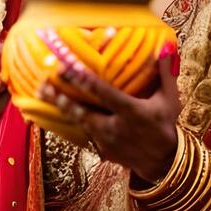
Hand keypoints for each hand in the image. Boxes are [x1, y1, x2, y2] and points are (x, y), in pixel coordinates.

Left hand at [38, 43, 179, 183]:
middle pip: (82, 111)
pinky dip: (66, 120)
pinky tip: (49, 109)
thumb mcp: (170, 100)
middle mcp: (116, 127)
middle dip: (61, 97)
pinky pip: (81, 132)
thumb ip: (166, 74)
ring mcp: (106, 141)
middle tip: (44, 81)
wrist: (165, 163)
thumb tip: (166, 47)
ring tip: (41, 91)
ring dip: (59, 106)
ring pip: (78, 121)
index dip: (83, 81)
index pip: (104, 94)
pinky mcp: (100, 150)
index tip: (66, 67)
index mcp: (132, 112)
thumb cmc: (165, 126)